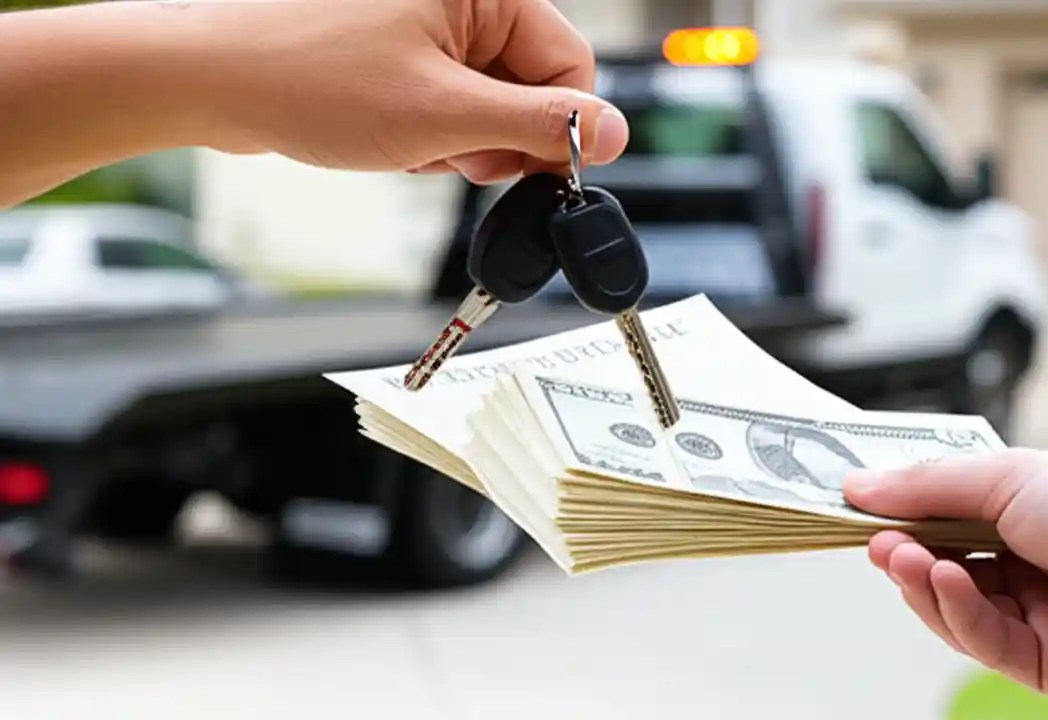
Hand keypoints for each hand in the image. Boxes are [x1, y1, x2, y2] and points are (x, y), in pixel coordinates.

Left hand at [0, 0, 628, 205]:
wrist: (213, 84)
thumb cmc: (311, 81)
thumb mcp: (444, 115)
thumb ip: (538, 125)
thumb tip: (613, 134)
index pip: (570, 65)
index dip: (560, 128)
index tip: (539, 173)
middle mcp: (464, 1)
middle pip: (533, 85)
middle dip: (501, 137)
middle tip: (459, 159)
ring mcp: (432, 27)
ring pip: (492, 104)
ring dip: (464, 142)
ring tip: (414, 146)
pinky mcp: (406, 54)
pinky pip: (452, 106)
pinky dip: (434, 136)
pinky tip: (397, 142)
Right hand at [843, 449, 1047, 704]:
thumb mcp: (1004, 477)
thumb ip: (925, 486)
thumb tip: (855, 487)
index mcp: (1020, 522)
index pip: (941, 526)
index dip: (901, 521)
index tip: (857, 511)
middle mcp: (1025, 573)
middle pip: (939, 574)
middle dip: (904, 557)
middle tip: (875, 540)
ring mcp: (1034, 623)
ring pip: (951, 613)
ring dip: (922, 585)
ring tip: (904, 556)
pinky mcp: (1044, 668)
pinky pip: (982, 644)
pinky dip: (958, 612)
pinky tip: (949, 580)